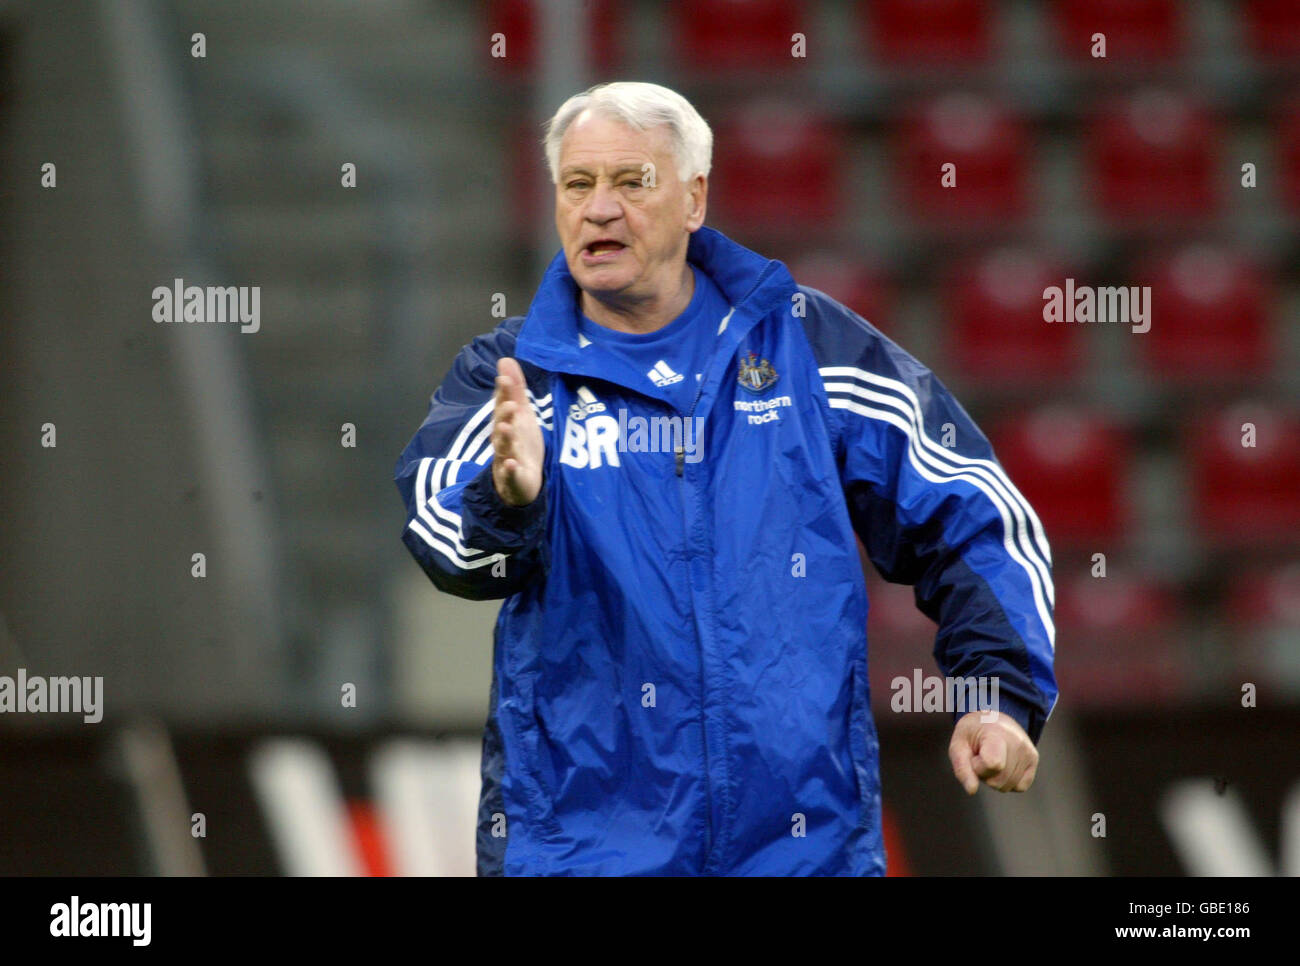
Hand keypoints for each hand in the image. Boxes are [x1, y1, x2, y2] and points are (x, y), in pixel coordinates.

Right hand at [491, 357, 544, 506]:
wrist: (520, 481)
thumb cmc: (520, 443)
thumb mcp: (521, 414)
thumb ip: (514, 389)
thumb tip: (505, 359)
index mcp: (506, 423)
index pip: (503, 406)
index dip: (504, 393)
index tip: (505, 379)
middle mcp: (504, 440)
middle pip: (501, 425)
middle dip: (504, 414)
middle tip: (510, 403)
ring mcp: (507, 459)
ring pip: (504, 448)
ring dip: (505, 438)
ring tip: (507, 427)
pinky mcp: (513, 478)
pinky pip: (511, 474)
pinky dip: (510, 469)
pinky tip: (512, 464)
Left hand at [948, 711, 1037, 794]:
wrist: (992, 719)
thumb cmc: (972, 734)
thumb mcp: (958, 745)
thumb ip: (962, 768)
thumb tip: (972, 790)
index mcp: (997, 734)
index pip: (993, 765)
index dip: (978, 767)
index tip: (974, 755)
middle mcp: (1017, 742)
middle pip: (998, 781)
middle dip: (984, 775)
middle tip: (981, 757)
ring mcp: (1028, 751)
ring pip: (1008, 786)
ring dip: (995, 779)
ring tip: (991, 759)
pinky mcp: (1034, 759)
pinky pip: (1020, 787)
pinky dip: (1008, 782)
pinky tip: (1003, 766)